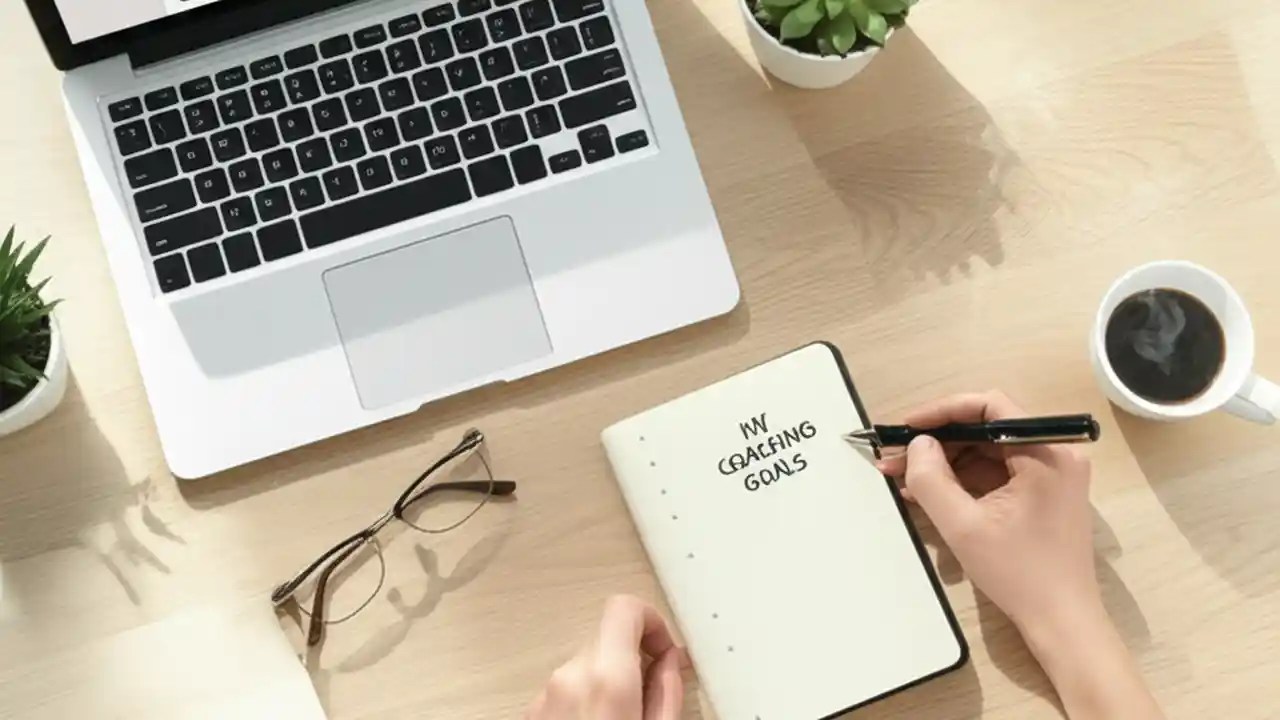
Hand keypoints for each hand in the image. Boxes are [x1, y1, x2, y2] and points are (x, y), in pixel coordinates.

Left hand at [526, 595, 685, 719]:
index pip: (625, 607)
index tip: (664, 649)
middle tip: (652, 691)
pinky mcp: (532, 710)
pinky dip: (587, 700)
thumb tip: (669, 665)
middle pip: (607, 638)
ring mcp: (544, 694)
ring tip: (626, 717)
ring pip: (587, 666)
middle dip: (633, 658)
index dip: (651, 620)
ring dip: (609, 682)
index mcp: (606, 677)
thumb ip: (667, 692)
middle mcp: (569, 676)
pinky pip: (568, 688)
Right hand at [879, 391, 1162, 718]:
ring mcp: (1052, 475)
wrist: (1061, 621)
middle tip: (896, 457)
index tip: (907, 428)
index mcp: (1047, 453)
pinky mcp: (1044, 495)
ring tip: (903, 477)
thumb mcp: (963, 525)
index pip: (990, 407)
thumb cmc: (1019, 573)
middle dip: (938, 442)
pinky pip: (997, 474)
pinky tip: (928, 492)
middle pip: (987, 429)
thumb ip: (932, 479)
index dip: (943, 411)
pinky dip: (963, 480)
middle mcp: (1056, 454)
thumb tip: (917, 445)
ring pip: (988, 452)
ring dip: (946, 462)